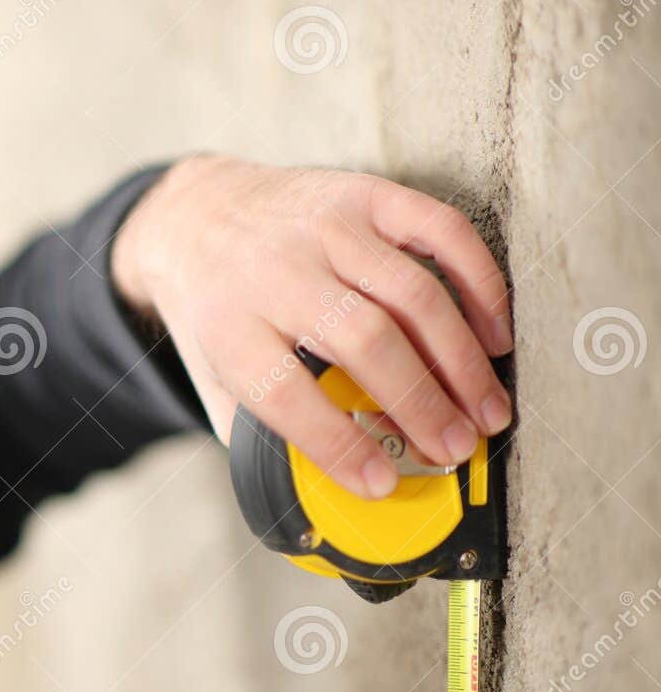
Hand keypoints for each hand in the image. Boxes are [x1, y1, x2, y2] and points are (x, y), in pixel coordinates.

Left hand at [111, 154, 512, 499]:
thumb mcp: (211, 373)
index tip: (380, 484)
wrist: (197, 214)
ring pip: (413, 294)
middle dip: (420, 404)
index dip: (337, 444)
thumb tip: (315, 497)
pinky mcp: (365, 194)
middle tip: (455, 448)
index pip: (285, 393)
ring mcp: (325, 227)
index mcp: (229, 326)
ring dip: (461, 360)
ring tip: (486, 410)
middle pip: (363, 341)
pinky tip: (493, 336)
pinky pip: (441, 233)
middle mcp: (276, 271)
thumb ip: (253, 431)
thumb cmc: (216, 309)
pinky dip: (481, 286)